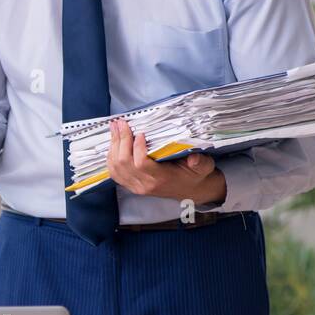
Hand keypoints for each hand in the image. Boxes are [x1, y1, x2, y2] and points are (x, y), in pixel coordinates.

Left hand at [106, 118, 225, 204]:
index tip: (140, 132)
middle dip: (121, 140)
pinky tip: (113, 143)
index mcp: (162, 179)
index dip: (137, 147)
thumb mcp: (203, 167)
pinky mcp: (130, 185)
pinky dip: (111, 156)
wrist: (191, 191)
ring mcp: (135, 187)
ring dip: (113, 146)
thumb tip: (194, 158)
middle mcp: (145, 185)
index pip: (142, 164)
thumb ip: (200, 163)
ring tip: (115, 128)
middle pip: (124, 163)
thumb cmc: (195, 175)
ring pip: (116, 167)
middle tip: (121, 123)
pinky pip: (114, 172)